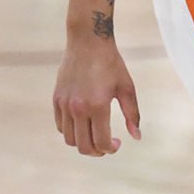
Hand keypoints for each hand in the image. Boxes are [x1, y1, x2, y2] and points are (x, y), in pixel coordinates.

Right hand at [52, 37, 141, 156]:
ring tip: (94, 135)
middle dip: (97, 151)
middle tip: (106, 145)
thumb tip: (136, 137)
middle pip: (83, 146)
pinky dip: (71, 131)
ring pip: (69, 139)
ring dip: (83, 143)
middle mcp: (78, 108)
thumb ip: (132, 114)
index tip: (117, 144)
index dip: (110, 149)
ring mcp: (65, 104)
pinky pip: (61, 126)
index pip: (101, 142)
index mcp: (98, 106)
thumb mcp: (127, 88)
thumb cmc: (111, 64)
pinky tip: (83, 124)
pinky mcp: (57, 99)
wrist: (88, 42)